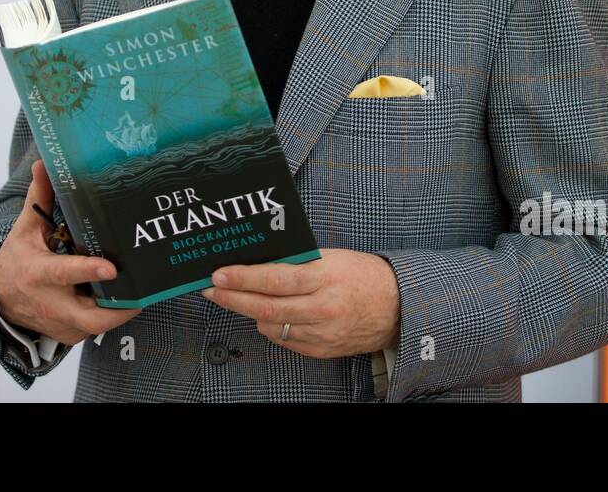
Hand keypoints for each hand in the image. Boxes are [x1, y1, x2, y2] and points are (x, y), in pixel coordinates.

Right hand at [0, 160, 141, 345]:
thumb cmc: (19, 259)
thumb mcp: (26, 229)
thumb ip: (41, 198)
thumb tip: (44, 164)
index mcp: (39, 273)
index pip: (65, 274)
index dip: (88, 271)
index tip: (111, 268)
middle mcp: (50, 304)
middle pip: (90, 317)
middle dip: (120, 309)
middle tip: (144, 292)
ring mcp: (60, 324)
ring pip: (97, 326)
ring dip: (119, 311)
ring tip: (142, 290)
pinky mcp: (68, 335)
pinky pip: (95, 330)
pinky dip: (110, 316)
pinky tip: (124, 299)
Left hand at [200, 248, 399, 358]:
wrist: (396, 307)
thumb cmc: (362, 275)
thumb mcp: (332, 258)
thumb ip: (298, 262)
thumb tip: (257, 261)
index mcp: (326, 277)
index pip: (274, 278)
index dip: (242, 277)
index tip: (218, 274)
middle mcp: (323, 307)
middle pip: (266, 306)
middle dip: (232, 298)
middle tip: (211, 289)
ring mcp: (322, 332)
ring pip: (271, 325)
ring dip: (248, 312)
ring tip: (234, 298)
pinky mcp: (322, 349)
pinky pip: (285, 339)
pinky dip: (270, 326)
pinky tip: (265, 314)